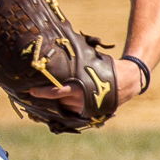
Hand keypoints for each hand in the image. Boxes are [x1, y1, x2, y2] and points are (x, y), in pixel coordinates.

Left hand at [27, 58, 145, 113]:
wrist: (127, 82)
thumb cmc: (106, 67)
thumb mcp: (90, 60)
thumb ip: (74, 60)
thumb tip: (59, 44)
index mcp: (81, 87)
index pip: (57, 92)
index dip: (43, 92)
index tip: (31, 90)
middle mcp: (81, 101)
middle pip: (57, 102)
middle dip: (45, 98)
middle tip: (33, 92)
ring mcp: (85, 109)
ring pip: (63, 108)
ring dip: (54, 104)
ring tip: (41, 98)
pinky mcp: (88, 114)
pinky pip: (71, 113)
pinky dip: (64, 108)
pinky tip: (55, 103)